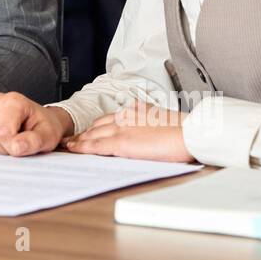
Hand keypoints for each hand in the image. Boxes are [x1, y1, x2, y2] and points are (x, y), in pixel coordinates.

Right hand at [0, 91, 72, 155]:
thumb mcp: (48, 136)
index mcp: (14, 100)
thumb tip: (16, 147)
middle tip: (17, 143)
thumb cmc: (43, 128)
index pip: (2, 133)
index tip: (24, 145)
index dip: (13, 147)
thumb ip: (35, 141)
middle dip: (2, 149)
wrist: (39, 121)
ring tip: (8, 141)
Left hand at [64, 99, 195, 162]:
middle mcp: (126, 116)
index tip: (88, 131)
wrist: (192, 134)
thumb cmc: (185, 131)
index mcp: (137, 110)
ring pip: (93, 134)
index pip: (111, 118)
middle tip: (72, 139)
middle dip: (84, 133)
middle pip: (98, 125)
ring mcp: (122, 128)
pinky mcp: (122, 143)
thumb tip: (146, 135)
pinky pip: (96, 146)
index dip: (97, 126)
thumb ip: (149, 126)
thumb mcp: (163, 122)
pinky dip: (82, 147)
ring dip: (79, 140)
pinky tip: (74, 150)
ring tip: (68, 145)